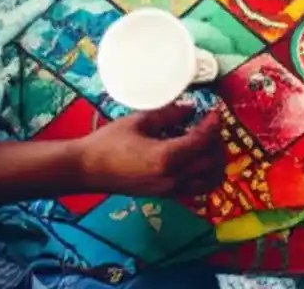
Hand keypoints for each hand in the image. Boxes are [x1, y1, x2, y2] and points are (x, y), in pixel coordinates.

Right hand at [76, 104, 223, 196]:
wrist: (86, 170)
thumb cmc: (108, 143)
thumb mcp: (139, 121)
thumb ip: (169, 114)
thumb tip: (191, 108)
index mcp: (166, 157)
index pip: (203, 141)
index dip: (213, 125)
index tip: (215, 113)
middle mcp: (173, 177)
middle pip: (213, 162)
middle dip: (217, 142)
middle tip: (210, 127)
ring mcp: (170, 190)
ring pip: (210, 180)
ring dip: (216, 161)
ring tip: (207, 145)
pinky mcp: (165, 196)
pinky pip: (198, 189)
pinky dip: (207, 175)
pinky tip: (198, 160)